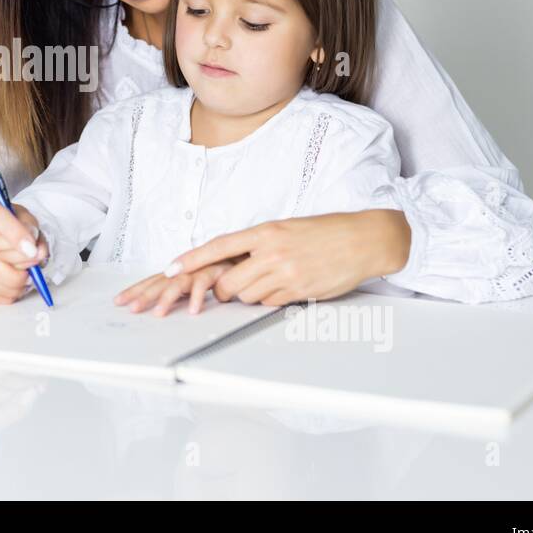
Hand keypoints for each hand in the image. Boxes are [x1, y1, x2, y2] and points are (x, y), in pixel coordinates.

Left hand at [114, 262, 235, 315]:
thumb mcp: (202, 282)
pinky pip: (205, 282)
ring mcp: (201, 268)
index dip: (136, 290)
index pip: (154, 281)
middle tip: (132, 309)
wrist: (250, 253)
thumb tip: (165, 306)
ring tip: (159, 313)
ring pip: (179, 282)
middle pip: (161, 281)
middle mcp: (188, 268)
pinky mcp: (218, 270)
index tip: (119, 301)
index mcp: (181, 271)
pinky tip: (193, 310)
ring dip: (168, 298)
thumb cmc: (228, 269)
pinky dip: (199, 296)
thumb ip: (186, 292)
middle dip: (144, 295)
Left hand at [165, 210, 410, 306]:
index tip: (169, 269)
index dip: (191, 259)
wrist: (362, 240)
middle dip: (223, 289)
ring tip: (271, 280)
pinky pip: (269, 303)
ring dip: (250, 294)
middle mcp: (272, 252)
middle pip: (228, 280)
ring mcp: (285, 273)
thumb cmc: (324, 232)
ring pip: (247, 296)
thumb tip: (233, 262)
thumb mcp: (286, 228)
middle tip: (230, 287)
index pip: (219, 246)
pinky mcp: (298, 291)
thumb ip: (258, 244)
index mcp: (266, 231)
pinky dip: (270, 300)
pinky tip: (287, 286)